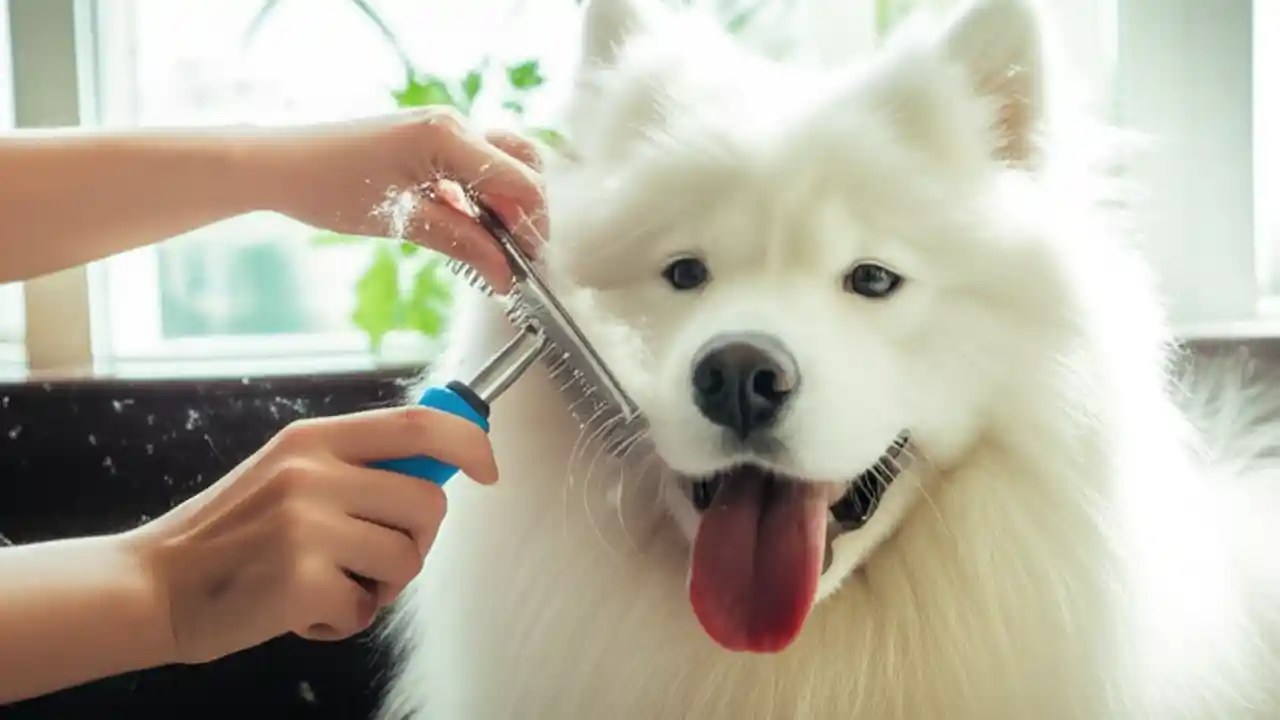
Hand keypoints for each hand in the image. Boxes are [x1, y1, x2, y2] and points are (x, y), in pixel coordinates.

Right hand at [129, 406, 497, 663]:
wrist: (152, 586)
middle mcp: (312, 473)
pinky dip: (342, 620)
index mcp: (313, 440)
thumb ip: (353, 467)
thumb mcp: (287, 473)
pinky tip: (301, 611)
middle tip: (373, 559)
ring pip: (408, 558)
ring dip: (380, 585)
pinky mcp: (301, 578)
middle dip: (417, 541)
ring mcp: (307, 524)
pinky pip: (366, 607)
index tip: (488, 469)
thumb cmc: (227, 536)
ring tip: (330, 583)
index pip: (418, 424)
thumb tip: (438, 469)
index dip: (469, 442)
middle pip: (428, 501)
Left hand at [258, 108, 547, 292]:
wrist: (280, 165)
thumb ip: (463, 245)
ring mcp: (442, 129)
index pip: (520, 182)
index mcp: (449, 137)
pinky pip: (475, 167)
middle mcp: (453, 124)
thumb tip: (504, 274)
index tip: (528, 265)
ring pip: (502, 165)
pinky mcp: (430, 140)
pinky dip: (482, 199)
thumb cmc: (329, 186)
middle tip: (516, 256)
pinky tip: (470, 229)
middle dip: (526, 213)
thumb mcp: (403, 223)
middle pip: (522, 166)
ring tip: (493, 246)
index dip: (531, 227)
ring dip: (505, 206)